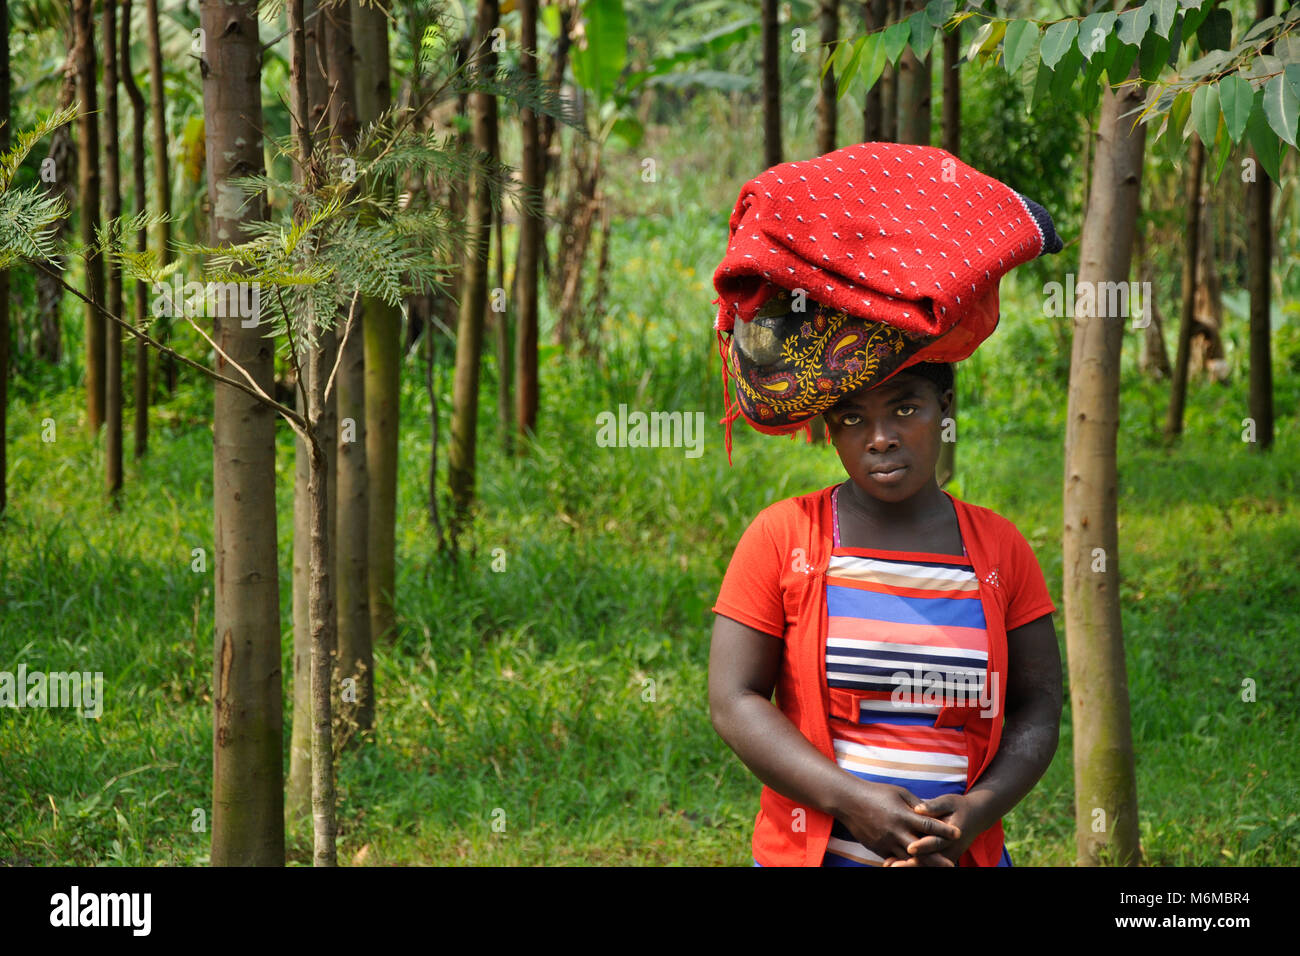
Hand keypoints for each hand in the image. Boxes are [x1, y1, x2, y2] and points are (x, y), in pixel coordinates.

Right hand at [836, 781, 961, 864]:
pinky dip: (905, 864)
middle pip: (921, 848)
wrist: (848, 801)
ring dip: (922, 864)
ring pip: (908, 859)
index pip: (929, 825)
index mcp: (903, 815)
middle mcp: (896, 831)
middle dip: (938, 858)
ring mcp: (886, 842)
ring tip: (935, 868)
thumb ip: (916, 804)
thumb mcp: (899, 792)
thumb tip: (931, 813)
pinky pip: (894, 859)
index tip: (958, 833)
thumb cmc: (876, 793)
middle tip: (952, 864)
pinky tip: (914, 866)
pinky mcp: (878, 849)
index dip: (944, 830)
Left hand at [886, 792, 991, 865]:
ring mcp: (946, 856)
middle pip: (928, 859)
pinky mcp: (941, 858)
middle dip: (910, 862)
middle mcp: (950, 849)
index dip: (923, 846)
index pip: (936, 843)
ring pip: (926, 864)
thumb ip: (934, 806)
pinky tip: (892, 862)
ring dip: (908, 865)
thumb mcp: (949, 802)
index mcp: (952, 835)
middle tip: (893, 864)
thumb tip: (918, 808)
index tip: (909, 848)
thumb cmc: (959, 807)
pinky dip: (909, 863)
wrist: (975, 817)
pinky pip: (925, 863)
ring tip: (889, 865)